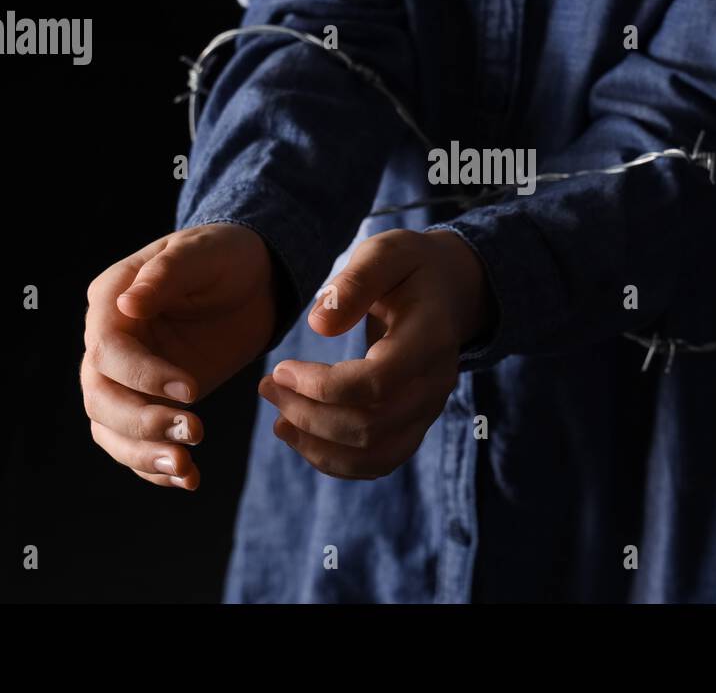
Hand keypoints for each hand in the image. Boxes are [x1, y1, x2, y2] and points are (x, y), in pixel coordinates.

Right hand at [81, 223, 274, 489]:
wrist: (252, 277)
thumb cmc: (225, 256)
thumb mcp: (202, 254)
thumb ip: (166, 276)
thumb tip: (126, 307)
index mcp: (111, 300)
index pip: (107, 349)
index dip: (143, 375)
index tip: (193, 390)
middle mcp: (109, 341)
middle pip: (100, 395)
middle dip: (142, 422)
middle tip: (195, 432)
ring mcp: (127, 375)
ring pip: (110, 427)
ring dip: (143, 455)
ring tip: (186, 469)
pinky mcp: (150, 400)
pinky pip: (136, 442)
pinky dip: (154, 467)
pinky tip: (188, 480)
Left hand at [260, 229, 492, 479]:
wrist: (448, 290)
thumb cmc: (409, 267)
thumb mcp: (384, 253)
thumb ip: (354, 283)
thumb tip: (318, 324)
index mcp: (430, 339)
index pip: (377, 383)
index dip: (322, 386)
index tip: (281, 368)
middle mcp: (435, 384)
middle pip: (370, 426)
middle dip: (308, 414)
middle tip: (267, 386)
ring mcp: (428, 410)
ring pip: (372, 455)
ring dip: (316, 444)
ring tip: (277, 420)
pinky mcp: (414, 425)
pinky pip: (376, 463)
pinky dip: (333, 460)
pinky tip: (299, 436)